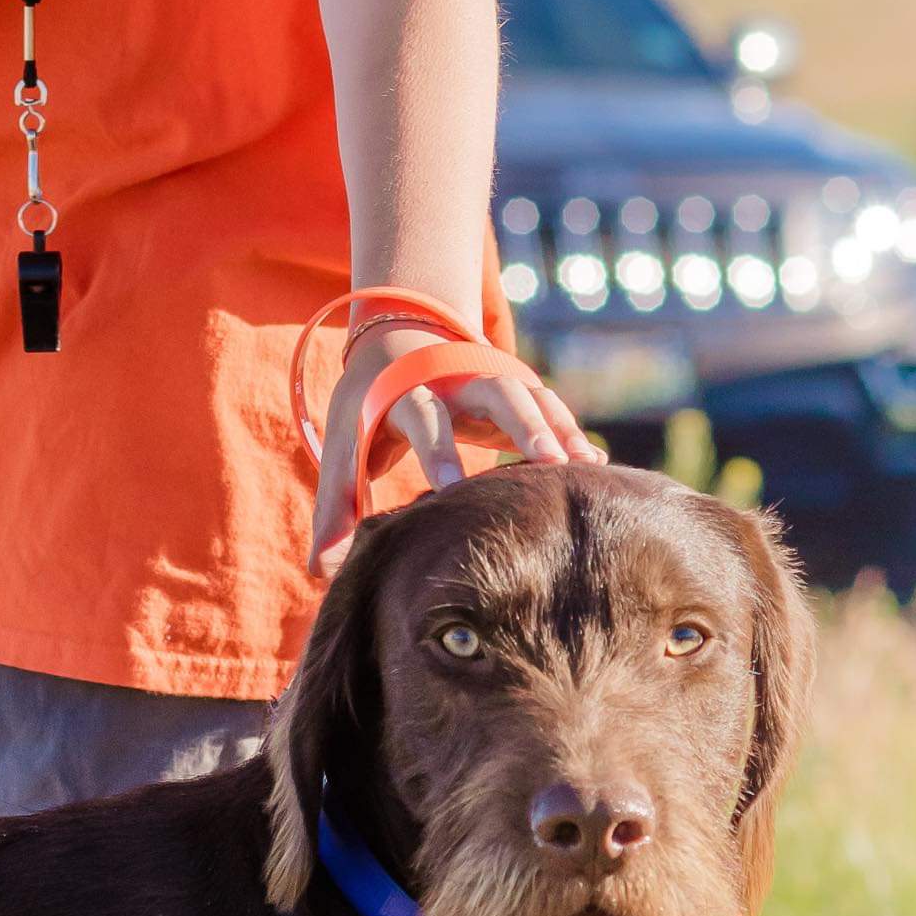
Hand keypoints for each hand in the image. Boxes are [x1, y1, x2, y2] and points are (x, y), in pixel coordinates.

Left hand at [309, 313, 594, 567]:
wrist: (395, 341)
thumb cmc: (366, 410)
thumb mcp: (344, 450)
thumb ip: (335, 510)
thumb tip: (321, 574)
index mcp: (405, 391)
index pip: (422, 418)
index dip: (437, 450)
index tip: (452, 488)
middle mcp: (454, 378)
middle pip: (494, 391)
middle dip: (522, 424)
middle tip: (550, 464)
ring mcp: (489, 379)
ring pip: (530, 395)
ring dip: (558, 429)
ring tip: (584, 469)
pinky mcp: (514, 390)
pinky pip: (548, 405)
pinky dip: (569, 431)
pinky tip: (594, 466)